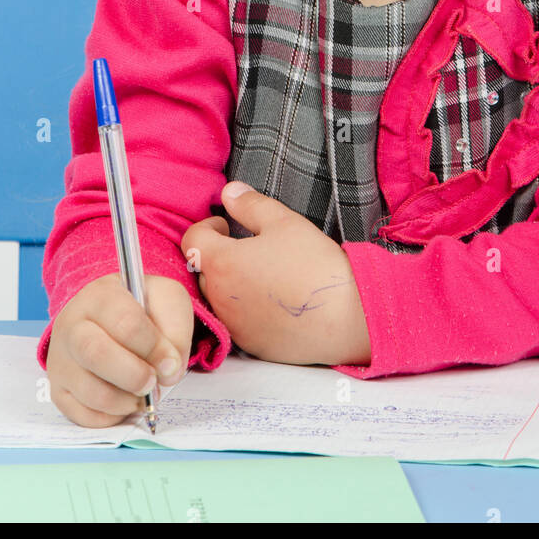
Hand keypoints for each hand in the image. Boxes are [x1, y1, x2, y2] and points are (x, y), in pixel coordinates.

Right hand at [46, 273, 193, 428]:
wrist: (109, 315)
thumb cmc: (140, 308)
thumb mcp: (166, 300)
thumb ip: (175, 330)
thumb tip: (170, 372)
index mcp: (99, 296)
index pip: (126, 323)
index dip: (153, 348)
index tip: (171, 363)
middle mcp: (71, 326)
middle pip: (97, 355)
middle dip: (134, 376)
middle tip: (153, 383)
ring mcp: (60, 360)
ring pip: (90, 392)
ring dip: (126, 401)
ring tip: (141, 394)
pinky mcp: (58, 389)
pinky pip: (83, 415)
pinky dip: (111, 417)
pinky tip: (123, 402)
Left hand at [181, 184, 370, 366]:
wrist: (346, 317)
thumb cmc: (315, 265)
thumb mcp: (284, 221)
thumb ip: (250, 204)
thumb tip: (229, 192)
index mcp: (223, 264)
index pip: (191, 241)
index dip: (207, 227)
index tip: (227, 226)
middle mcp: (220, 299)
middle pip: (204, 271)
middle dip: (220, 256)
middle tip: (250, 248)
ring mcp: (234, 326)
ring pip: (219, 298)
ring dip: (232, 284)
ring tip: (265, 275)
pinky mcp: (251, 346)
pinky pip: (238, 323)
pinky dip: (247, 310)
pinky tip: (275, 301)